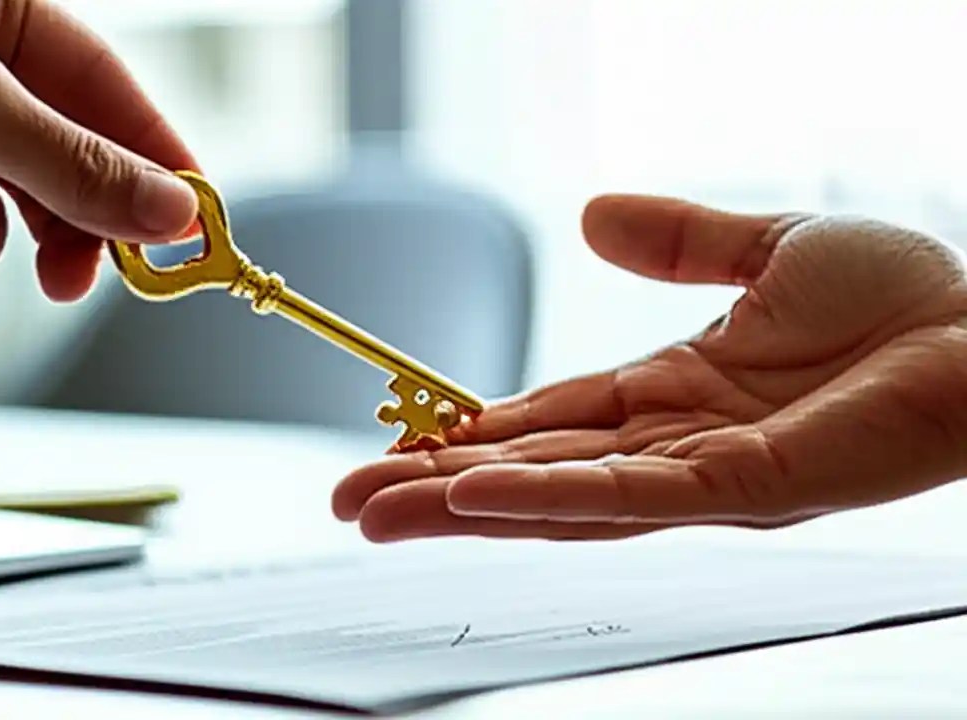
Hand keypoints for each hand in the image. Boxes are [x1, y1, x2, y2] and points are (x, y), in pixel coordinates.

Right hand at [334, 195, 966, 541]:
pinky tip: (472, 497)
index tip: (397, 444)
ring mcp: (702, 476)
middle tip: (349, 504)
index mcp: (671, 394)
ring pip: (560, 499)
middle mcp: (672, 446)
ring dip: (464, 506)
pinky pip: (626, 496)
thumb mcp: (765, 249)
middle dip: (437, 490)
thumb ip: (676, 239)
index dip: (468, 434)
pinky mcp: (742, 486)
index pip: (546, 422)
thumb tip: (589, 212)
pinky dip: (544, 500)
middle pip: (532, 474)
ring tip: (376, 514)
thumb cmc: (904, 297)